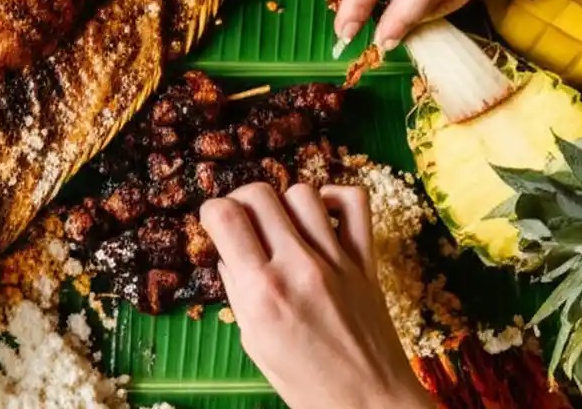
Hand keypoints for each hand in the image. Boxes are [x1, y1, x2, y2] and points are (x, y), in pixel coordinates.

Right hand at [200, 183, 433, 408]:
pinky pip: (355, 202)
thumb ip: (238, 292)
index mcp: (262, 292)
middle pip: (259, 194)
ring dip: (284, 204)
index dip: (212, 212)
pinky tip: (321, 216)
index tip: (215, 224)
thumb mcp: (254, 343)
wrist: (370, 403)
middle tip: (244, 223)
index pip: (224, 216)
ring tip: (283, 226)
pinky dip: (335, 197)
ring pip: (302, 192)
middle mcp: (297, 267)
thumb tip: (228, 254)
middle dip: (241, 201)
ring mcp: (336, 260)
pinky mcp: (366, 261)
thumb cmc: (307, 384)